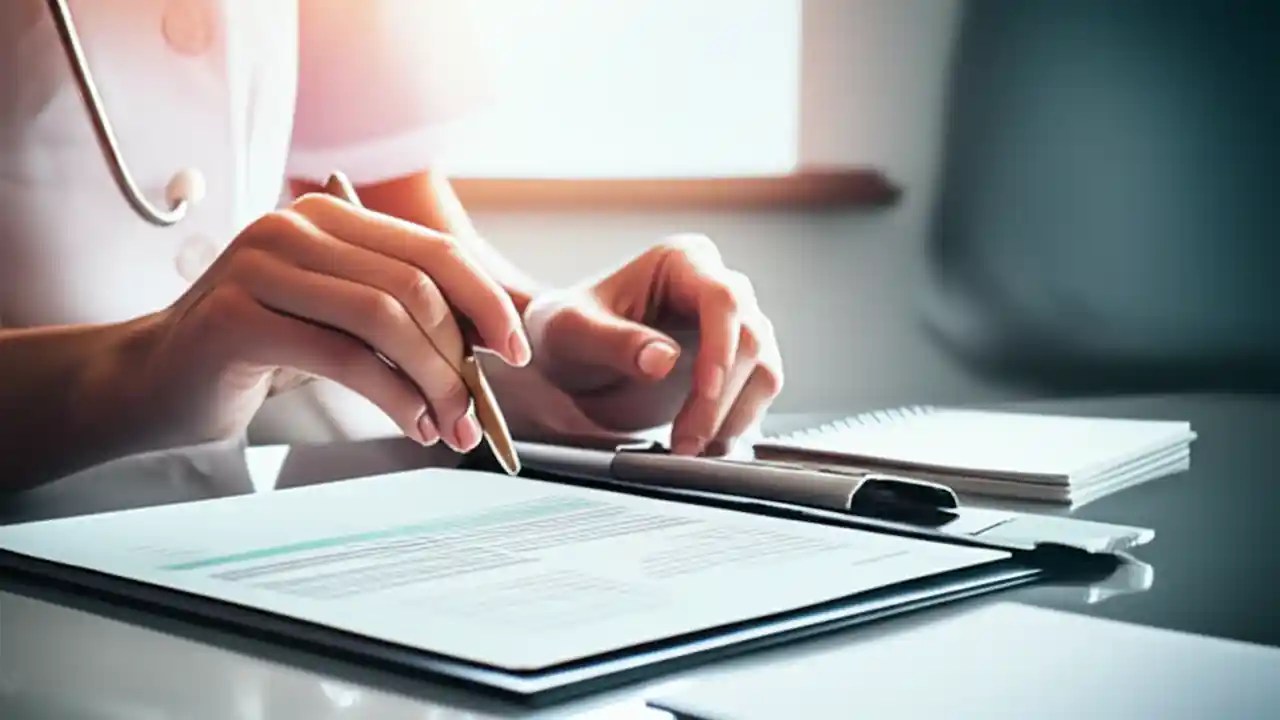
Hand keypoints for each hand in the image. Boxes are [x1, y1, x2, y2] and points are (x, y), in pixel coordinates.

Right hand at [138, 193, 529, 451]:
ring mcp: (260, 265)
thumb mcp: (339, 317)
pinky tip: (414, 424)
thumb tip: (493, 335)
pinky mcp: (236, 316)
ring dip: (434, 382)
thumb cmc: (261, 350)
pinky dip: (393, 397)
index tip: (514, 351)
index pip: (435, 250)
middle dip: (461, 355)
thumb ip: (401, 309)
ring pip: (386, 319)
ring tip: (451, 426)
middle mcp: (294, 227)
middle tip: (478, 410)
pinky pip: (343, 356)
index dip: (485, 300)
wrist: (156, 380)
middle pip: (417, 285)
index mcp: (329, 215)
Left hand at [523, 234, 782, 455]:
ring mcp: (732, 329)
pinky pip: (755, 397)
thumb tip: (663, 359)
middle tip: (684, 441)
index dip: (721, 346)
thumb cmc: (566, 331)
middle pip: (750, 339)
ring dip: (732, 417)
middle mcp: (717, 288)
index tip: (703, 392)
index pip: (723, 298)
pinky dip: (733, 426)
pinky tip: (699, 445)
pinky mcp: (736, 367)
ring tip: (687, 448)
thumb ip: (613, 342)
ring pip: (763, 371)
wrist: (567, 361)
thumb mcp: (570, 332)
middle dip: (720, 398)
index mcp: (681, 262)